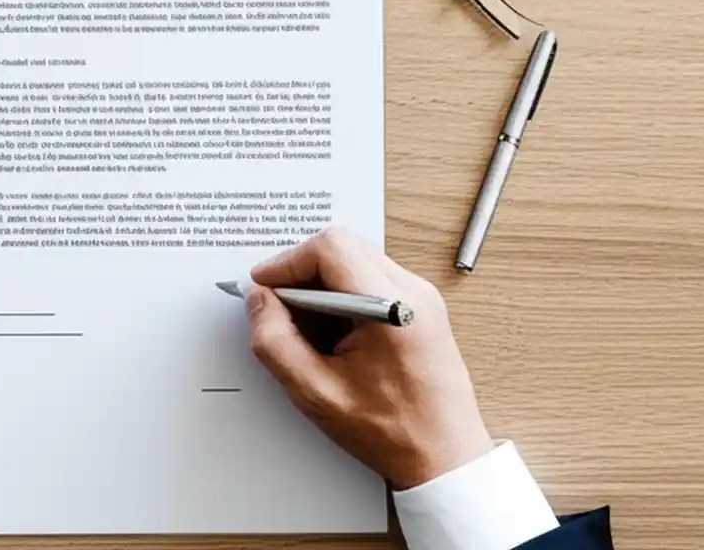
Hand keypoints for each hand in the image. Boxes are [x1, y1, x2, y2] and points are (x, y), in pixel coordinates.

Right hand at [246, 227, 492, 489]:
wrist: (446, 456)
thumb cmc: (391, 432)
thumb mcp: (316, 393)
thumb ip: (276, 342)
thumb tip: (258, 300)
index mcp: (393, 307)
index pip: (331, 248)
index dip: (286, 261)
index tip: (263, 287)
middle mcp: (413, 291)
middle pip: (343, 246)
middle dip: (301, 271)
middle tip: (278, 307)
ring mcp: (421, 297)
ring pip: (355, 259)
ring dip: (321, 284)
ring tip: (306, 329)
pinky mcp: (421, 307)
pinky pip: (370, 279)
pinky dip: (341, 294)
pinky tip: (332, 334)